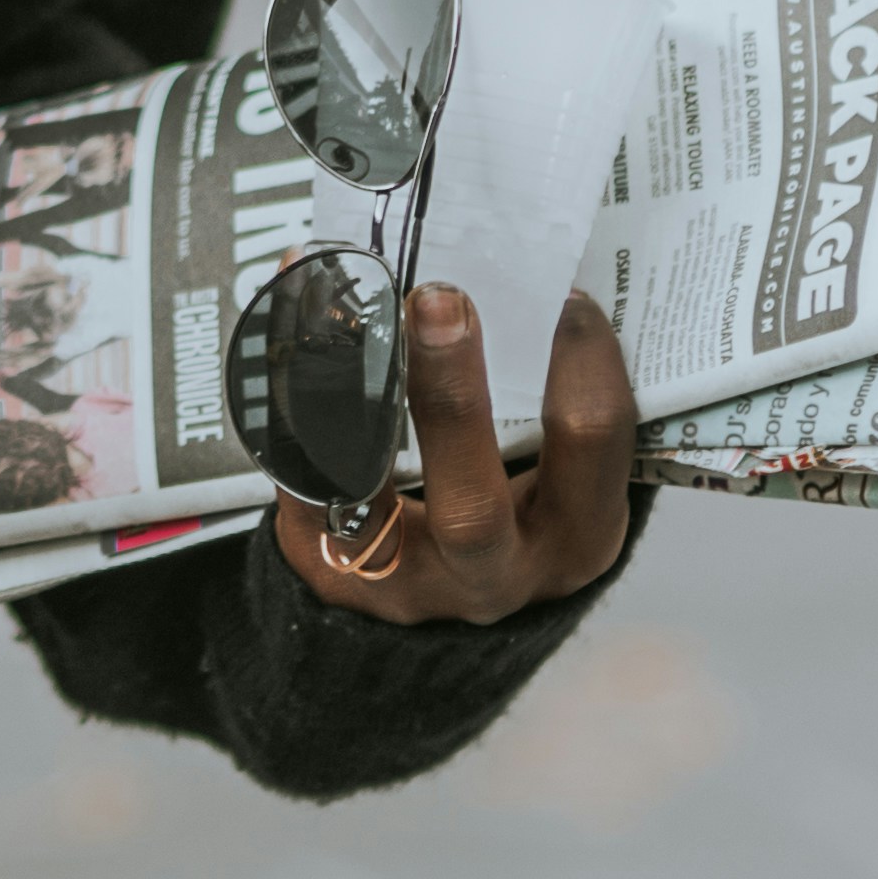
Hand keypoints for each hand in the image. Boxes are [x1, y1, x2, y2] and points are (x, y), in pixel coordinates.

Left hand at [273, 286, 637, 625]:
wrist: (445, 610)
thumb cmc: (519, 510)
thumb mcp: (562, 476)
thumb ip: (553, 399)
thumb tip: (528, 269)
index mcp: (575, 534)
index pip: (593, 446)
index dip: (585, 366)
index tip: (563, 294)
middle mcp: (495, 572)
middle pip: (473, 505)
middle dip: (452, 400)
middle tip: (436, 303)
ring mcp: (406, 581)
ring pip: (362, 497)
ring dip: (344, 396)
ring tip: (333, 308)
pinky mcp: (332, 567)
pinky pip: (300, 482)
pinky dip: (287, 406)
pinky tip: (285, 332)